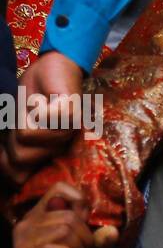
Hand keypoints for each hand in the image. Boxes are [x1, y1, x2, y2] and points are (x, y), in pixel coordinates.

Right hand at [1, 51, 84, 185]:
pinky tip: (45, 99)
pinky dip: (34, 105)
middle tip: (25, 119)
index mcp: (47, 154)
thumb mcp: (16, 128)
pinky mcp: (71, 114)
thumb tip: (12, 179)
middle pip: (19, 158)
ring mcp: (67, 132)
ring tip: (35, 108)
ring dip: (22, 118)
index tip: (8, 144)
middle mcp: (60, 148)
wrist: (52, 68)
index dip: (5, 163)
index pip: (19, 177)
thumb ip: (14, 151)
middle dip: (12, 137)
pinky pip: (40, 118)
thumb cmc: (33, 99)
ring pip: (25, 137)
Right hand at [12, 181, 117, 247]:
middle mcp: (26, 224)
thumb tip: (113, 232)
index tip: (84, 219)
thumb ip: (98, 239)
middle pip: (69, 215)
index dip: (78, 200)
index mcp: (37, 215)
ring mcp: (24, 240)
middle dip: (85, 235)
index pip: (58, 188)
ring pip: (66, 230)